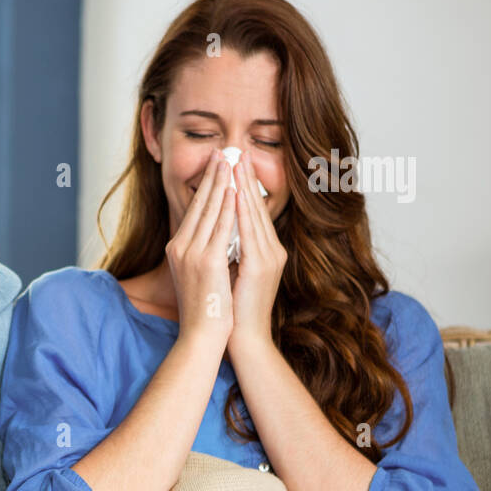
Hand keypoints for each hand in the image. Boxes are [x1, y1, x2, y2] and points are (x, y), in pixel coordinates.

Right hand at [165, 148, 235, 350]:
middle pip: (199, 204)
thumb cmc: (208, 310)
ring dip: (221, 183)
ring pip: (210, 210)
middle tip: (223, 151)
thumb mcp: (202, 275)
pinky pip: (220, 227)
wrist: (203, 335)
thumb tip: (222, 233)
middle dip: (212, 176)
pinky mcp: (206, 261)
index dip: (206, 186)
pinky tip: (234, 189)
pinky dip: (227, 206)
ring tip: (230, 161)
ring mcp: (191, 253)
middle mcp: (180, 247)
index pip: (194, 211)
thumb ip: (208, 251)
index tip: (216, 166)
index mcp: (178, 249)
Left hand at [228, 150, 285, 355]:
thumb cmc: (235, 310)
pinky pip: (250, 232)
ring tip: (235, 162)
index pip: (252, 212)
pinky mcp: (260, 267)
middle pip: (256, 207)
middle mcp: (271, 251)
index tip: (232, 164)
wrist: (244, 339)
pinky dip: (242, 212)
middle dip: (244, 178)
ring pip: (254, 214)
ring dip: (244, 186)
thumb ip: (233, 250)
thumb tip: (219, 231)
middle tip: (234, 151)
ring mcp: (268, 258)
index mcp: (265, 251)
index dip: (243, 186)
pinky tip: (235, 194)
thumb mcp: (235, 273)